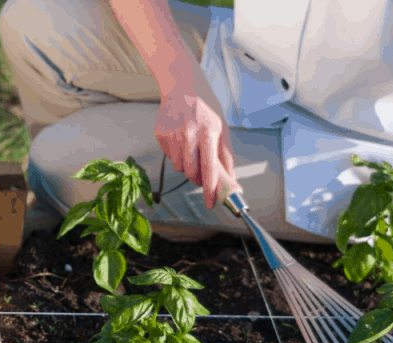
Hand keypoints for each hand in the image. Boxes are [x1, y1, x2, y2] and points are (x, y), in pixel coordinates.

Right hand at [154, 86, 239, 209]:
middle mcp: (189, 134)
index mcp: (208, 133)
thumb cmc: (206, 110)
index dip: (211, 189)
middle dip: (197, 179)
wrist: (182, 89)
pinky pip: (170, 156)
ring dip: (187, 167)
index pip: (210, 168)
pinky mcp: (160, 134)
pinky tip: (180, 141)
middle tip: (201, 175)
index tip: (212, 203)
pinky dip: (176, 155)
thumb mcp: (222, 128)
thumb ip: (226, 156)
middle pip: (192, 173)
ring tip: (191, 151)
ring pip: (179, 167)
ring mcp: (173, 135)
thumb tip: (231, 180)